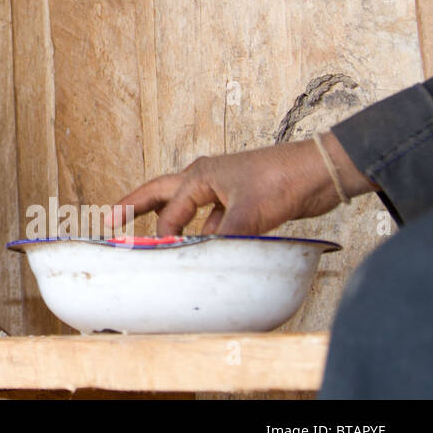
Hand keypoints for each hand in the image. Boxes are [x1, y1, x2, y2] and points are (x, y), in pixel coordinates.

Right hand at [103, 133, 377, 236]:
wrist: (321, 172)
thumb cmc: (283, 180)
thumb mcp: (250, 213)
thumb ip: (224, 238)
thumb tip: (204, 260)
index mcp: (201, 174)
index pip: (171, 208)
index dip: (160, 231)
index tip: (150, 252)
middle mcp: (207, 178)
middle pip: (162, 192)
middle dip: (135, 205)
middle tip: (111, 218)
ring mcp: (224, 188)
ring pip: (188, 207)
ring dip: (172, 220)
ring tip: (152, 233)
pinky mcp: (242, 201)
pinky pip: (213, 219)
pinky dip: (205, 232)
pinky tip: (205, 246)